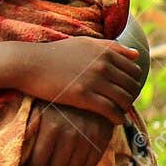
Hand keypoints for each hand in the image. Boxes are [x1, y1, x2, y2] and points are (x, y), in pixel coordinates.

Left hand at [20, 102, 112, 165]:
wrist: (84, 82)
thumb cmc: (53, 98)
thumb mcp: (36, 108)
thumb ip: (26, 128)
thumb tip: (11, 151)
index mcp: (52, 128)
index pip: (37, 165)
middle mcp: (72, 133)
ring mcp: (90, 136)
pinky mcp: (103, 137)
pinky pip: (90, 165)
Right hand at [22, 39, 139, 123]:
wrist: (28, 64)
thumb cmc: (54, 54)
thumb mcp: (85, 43)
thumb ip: (111, 47)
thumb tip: (137, 55)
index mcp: (105, 51)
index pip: (133, 70)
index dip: (133, 83)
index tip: (126, 91)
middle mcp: (103, 64)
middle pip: (131, 85)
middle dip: (131, 96)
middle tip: (123, 105)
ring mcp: (93, 80)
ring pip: (123, 98)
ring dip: (125, 109)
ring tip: (119, 114)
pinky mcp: (83, 96)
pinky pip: (109, 110)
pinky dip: (117, 117)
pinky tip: (115, 122)